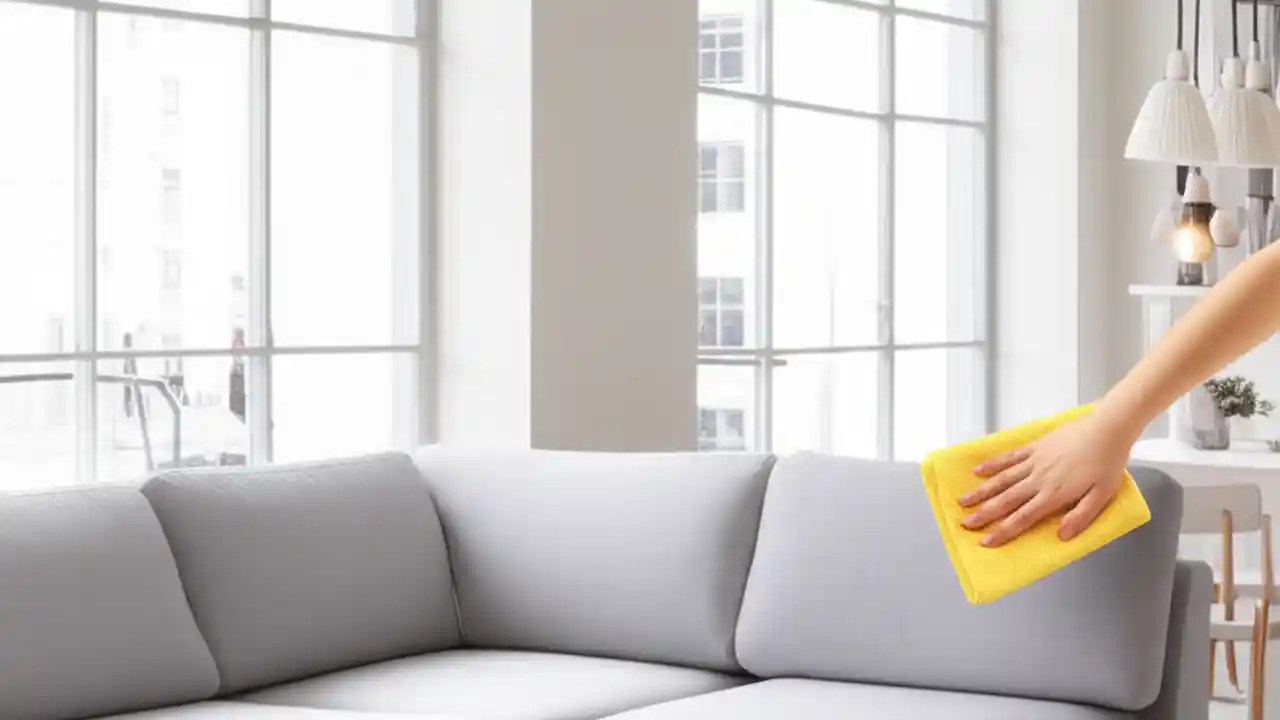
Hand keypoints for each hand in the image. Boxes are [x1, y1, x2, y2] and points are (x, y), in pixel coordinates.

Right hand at [956, 413, 1135, 547]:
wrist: (1107, 428)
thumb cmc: (1109, 462)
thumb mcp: (1102, 495)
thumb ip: (1081, 516)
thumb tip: (1061, 536)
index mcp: (1054, 494)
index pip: (1023, 517)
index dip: (1003, 531)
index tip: (986, 541)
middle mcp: (1039, 479)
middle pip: (1006, 500)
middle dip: (984, 513)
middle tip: (965, 523)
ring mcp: (1035, 461)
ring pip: (1002, 479)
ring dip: (981, 491)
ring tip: (963, 500)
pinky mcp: (1035, 446)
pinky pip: (1010, 457)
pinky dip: (993, 464)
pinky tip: (978, 470)